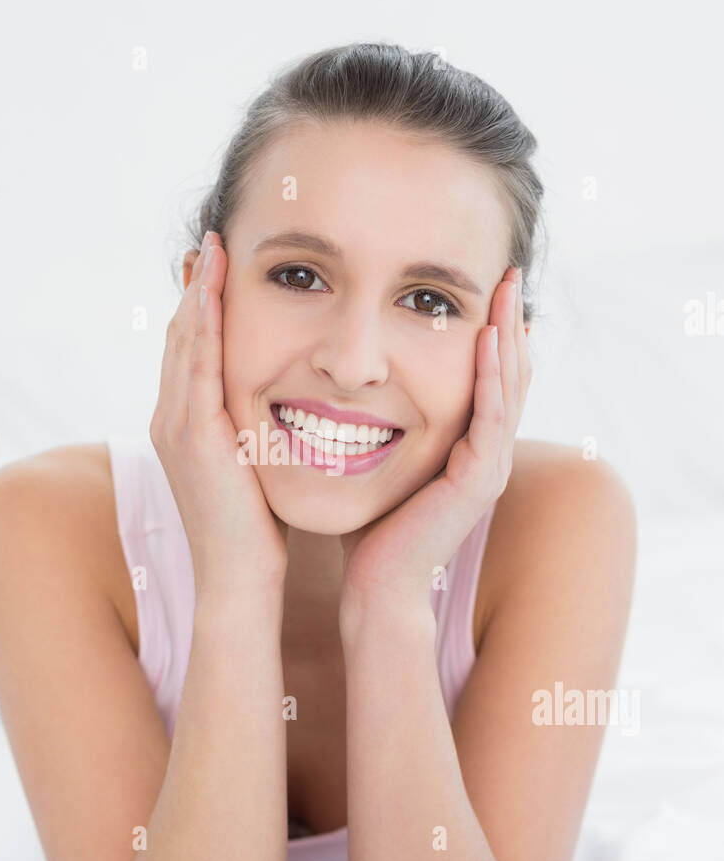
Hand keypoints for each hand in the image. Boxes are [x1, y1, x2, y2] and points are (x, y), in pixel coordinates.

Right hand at [149, 231, 289, 599]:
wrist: (240, 579)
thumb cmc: (258, 530)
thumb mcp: (257, 466)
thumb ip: (261, 430)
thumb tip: (291, 406)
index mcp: (184, 426)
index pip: (191, 352)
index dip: (203, 308)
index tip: (221, 267)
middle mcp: (169, 419)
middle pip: (181, 336)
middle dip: (197, 288)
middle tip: (215, 241)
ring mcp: (175, 425)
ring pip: (183, 341)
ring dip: (199, 292)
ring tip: (216, 249)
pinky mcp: (190, 433)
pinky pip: (195, 362)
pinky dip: (204, 321)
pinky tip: (215, 288)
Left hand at [338, 265, 531, 620]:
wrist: (376, 588)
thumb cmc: (370, 530)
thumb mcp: (379, 460)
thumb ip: (380, 426)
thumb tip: (351, 389)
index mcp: (470, 449)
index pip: (490, 378)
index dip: (492, 331)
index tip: (483, 286)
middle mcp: (490, 455)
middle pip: (510, 374)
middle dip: (509, 320)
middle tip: (507, 272)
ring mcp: (491, 467)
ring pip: (510, 387)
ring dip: (508, 334)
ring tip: (505, 289)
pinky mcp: (480, 480)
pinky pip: (492, 415)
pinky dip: (491, 373)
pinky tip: (487, 337)